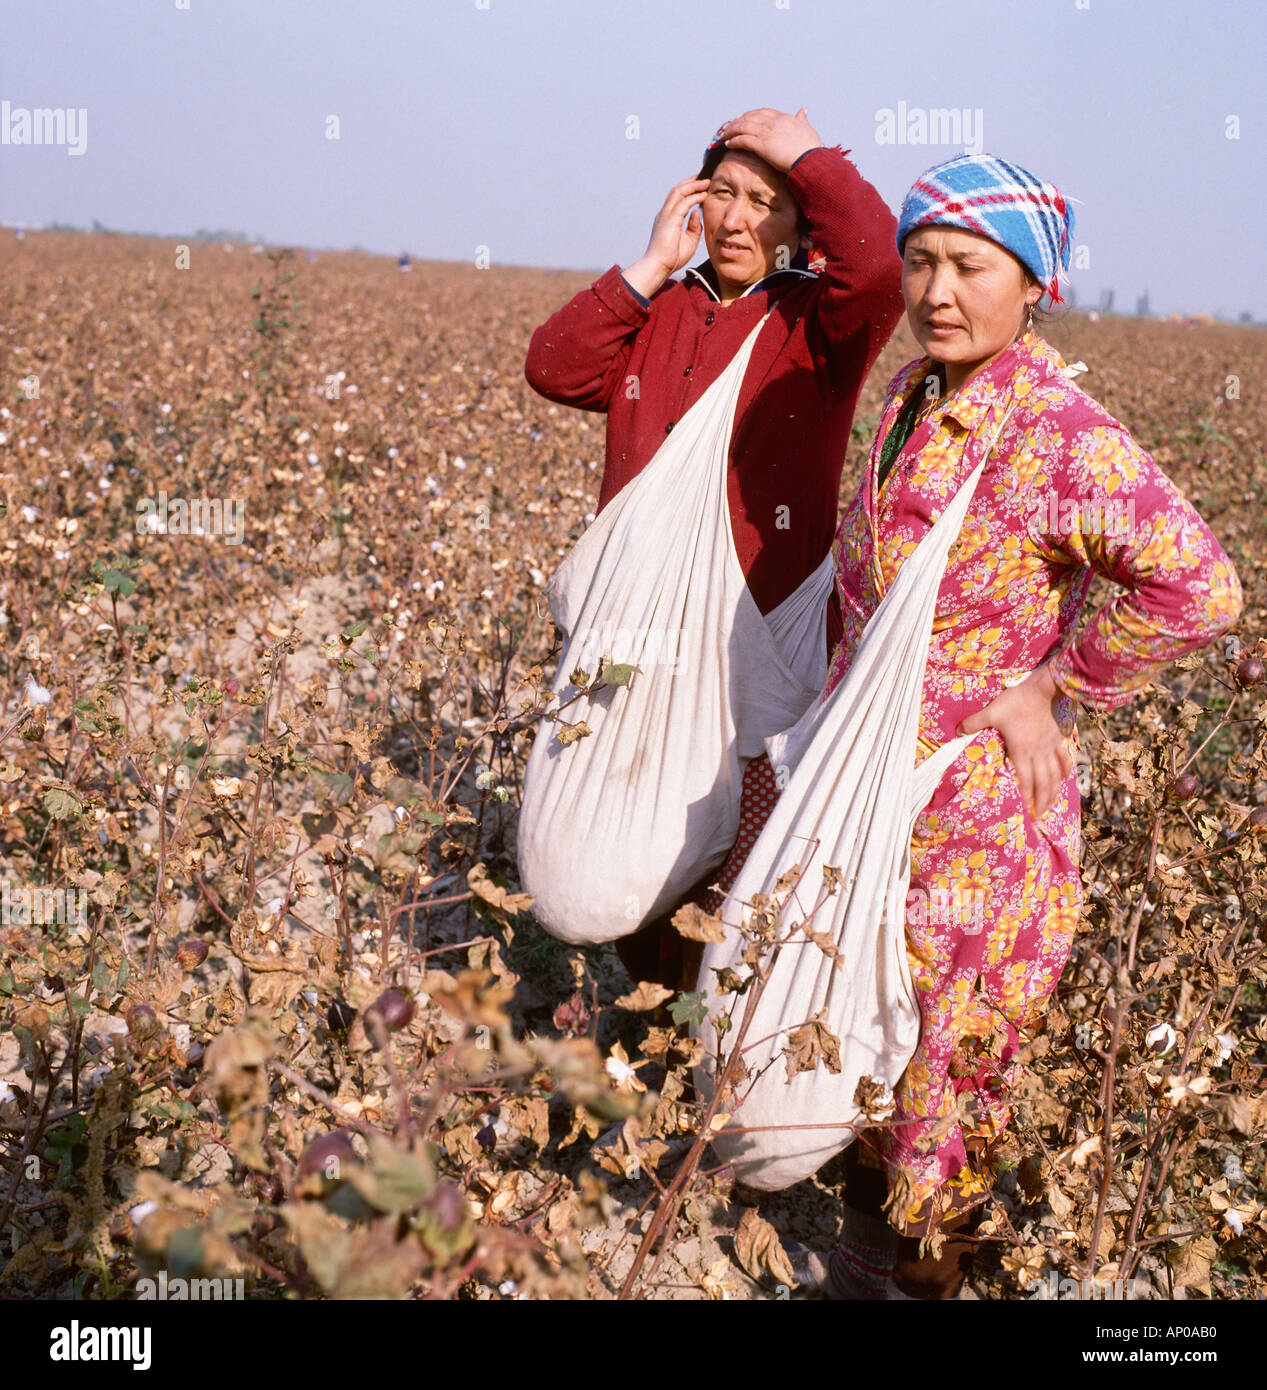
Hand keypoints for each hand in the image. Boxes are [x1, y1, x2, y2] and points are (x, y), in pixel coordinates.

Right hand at [642, 176, 709, 277]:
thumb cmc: (672, 258)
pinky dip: (694, 196)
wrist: (659, 267)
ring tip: (706, 181)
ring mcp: (665, 215)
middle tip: (705, 177)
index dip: (689, 189)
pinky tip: (703, 194)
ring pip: (679, 192)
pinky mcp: (669, 219)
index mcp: (668, 218)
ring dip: (693, 185)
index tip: (702, 185)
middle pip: (677, 190)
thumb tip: (697, 213)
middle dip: (691, 182)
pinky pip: (683, 203)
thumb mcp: (688, 241)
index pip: (678, 198)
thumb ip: (693, 227)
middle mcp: (665, 213)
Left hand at [716, 106, 822, 174]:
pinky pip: (743, 140)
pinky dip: (734, 140)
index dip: (750, 115)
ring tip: (723, 135)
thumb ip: (803, 119)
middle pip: (750, 117)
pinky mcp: (762, 145)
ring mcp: (767, 132)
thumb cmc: (812, 149)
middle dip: (737, 121)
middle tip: (727, 126)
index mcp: (783, 118)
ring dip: (731, 130)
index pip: (762, 113)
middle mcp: (773, 122)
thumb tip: (803, 109)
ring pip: (743, 127)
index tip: (742, 117)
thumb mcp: (808, 129)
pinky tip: (728, 144)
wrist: (811, 159)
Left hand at [956, 664, 1073, 819]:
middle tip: (1039, 818)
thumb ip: (974, 723)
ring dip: (1054, 793)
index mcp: (1021, 751)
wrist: (1042, 690)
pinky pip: (1064, 758)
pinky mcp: (1057, 739)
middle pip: (1043, 784)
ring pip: (1055, 776)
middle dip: (1041, 803)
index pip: (1024, 780)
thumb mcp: (991, 712)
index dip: (1025, 797)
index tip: (1025, 813)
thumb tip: (957, 731)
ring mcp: (1049, 747)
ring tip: (1051, 806)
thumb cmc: (1016, 702)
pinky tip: (1066, 779)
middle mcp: (1037, 754)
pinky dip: (1066, 770)